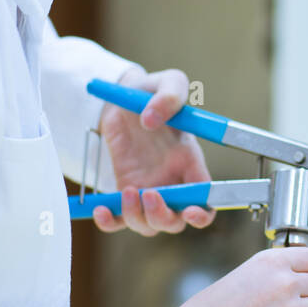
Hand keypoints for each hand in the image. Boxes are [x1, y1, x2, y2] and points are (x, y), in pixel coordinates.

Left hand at [92, 65, 216, 235]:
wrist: (121, 98)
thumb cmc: (151, 90)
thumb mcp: (167, 81)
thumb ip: (169, 96)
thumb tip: (152, 119)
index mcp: (190, 162)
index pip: (206, 201)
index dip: (202, 213)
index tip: (189, 210)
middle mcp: (172, 181)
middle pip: (176, 220)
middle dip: (164, 216)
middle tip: (149, 193)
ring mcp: (147, 188)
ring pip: (148, 225)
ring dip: (138, 216)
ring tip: (127, 190)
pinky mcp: (123, 190)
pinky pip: (118, 219)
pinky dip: (110, 222)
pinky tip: (101, 208)